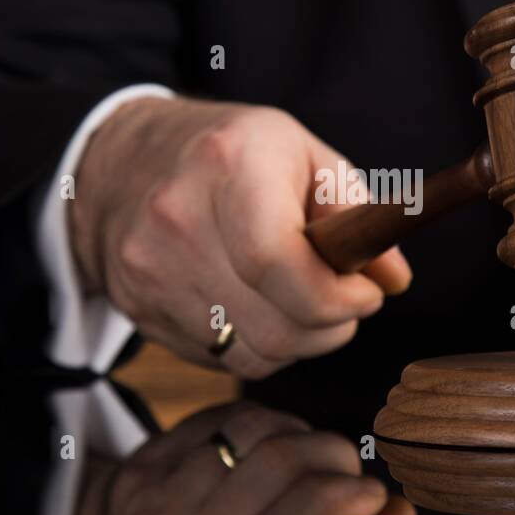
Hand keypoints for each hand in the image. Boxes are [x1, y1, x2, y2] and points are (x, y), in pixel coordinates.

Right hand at [70, 96, 411, 378]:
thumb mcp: (302, 153)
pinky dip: (256, 347)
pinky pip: (220, 361)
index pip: (279, 263)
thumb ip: (357, 213)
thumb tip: (393, 280)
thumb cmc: (230, 154)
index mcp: (228, 165)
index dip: (336, 298)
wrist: (120, 163)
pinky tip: (258, 309)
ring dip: (297, 342)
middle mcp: (178, 220)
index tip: (366, 294)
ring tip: (302, 302)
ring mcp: (150, 271)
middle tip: (345, 301)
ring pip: (251, 356)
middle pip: (275, 326)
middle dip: (330, 326)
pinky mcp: (138, 309)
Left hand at [74, 400, 416, 514]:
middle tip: (344, 472)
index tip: (368, 495)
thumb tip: (399, 509)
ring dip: (294, 434)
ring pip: (252, 428)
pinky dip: (254, 425)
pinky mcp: (140, 473)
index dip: (340, 498)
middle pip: (279, 463)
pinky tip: (258, 453)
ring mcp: (155, 513)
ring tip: (299, 463)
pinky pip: (219, 418)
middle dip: (333, 454)